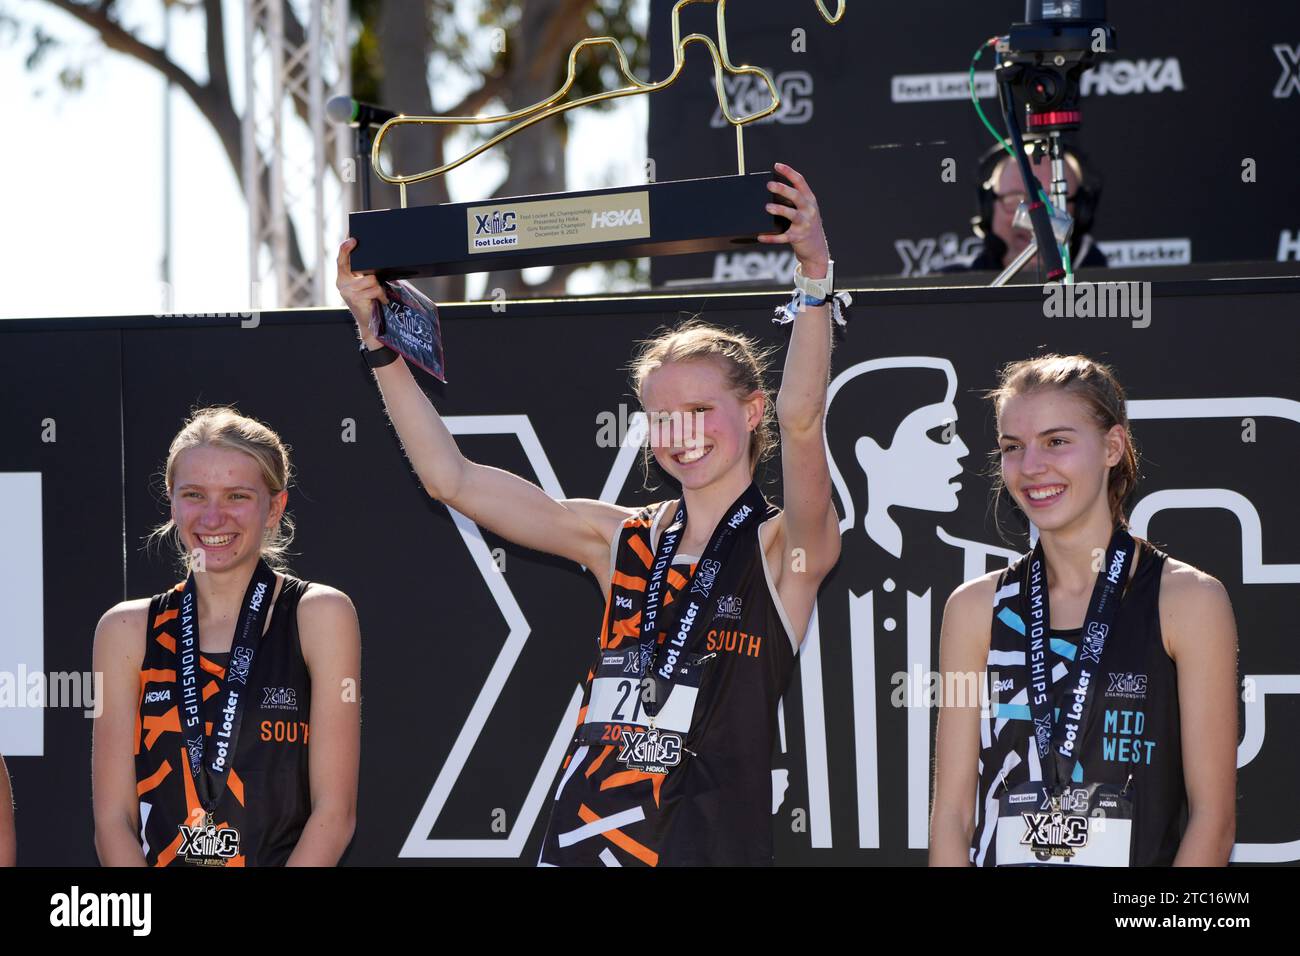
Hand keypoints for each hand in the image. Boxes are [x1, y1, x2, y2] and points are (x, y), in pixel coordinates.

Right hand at [335, 237, 389, 347]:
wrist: (370, 322)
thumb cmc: (370, 300)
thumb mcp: (365, 283)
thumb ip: (364, 272)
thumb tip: (376, 259)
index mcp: (343, 276)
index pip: (341, 259)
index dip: (345, 247)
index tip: (352, 239)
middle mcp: (341, 282)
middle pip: (355, 266)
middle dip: (368, 271)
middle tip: (374, 277)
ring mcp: (347, 291)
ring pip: (370, 278)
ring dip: (378, 287)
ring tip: (378, 294)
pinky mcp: (355, 298)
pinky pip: (374, 289)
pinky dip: (381, 294)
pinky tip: (379, 300)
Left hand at [760, 162, 829, 278]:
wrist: (816, 249)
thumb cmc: (806, 225)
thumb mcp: (805, 210)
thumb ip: (793, 200)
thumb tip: (771, 189)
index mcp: (809, 200)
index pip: (800, 182)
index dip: (788, 172)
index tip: (777, 166)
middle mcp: (809, 210)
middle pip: (796, 196)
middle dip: (783, 189)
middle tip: (769, 185)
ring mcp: (805, 224)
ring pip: (792, 215)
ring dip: (780, 210)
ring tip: (768, 207)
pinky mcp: (798, 238)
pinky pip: (783, 237)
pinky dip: (772, 238)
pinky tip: (761, 236)